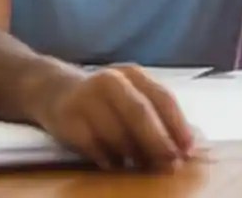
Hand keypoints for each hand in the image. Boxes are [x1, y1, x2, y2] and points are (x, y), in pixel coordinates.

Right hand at [35, 65, 193, 171]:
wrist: (54, 90)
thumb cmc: (104, 100)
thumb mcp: (130, 95)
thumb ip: (155, 114)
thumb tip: (183, 146)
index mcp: (134, 74)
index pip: (163, 98)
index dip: (178, 125)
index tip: (187, 149)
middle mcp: (111, 81)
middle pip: (140, 113)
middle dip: (158, 141)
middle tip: (170, 164)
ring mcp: (87, 97)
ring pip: (116, 131)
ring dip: (133, 154)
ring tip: (144, 168)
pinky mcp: (67, 117)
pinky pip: (92, 145)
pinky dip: (107, 158)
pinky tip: (114, 166)